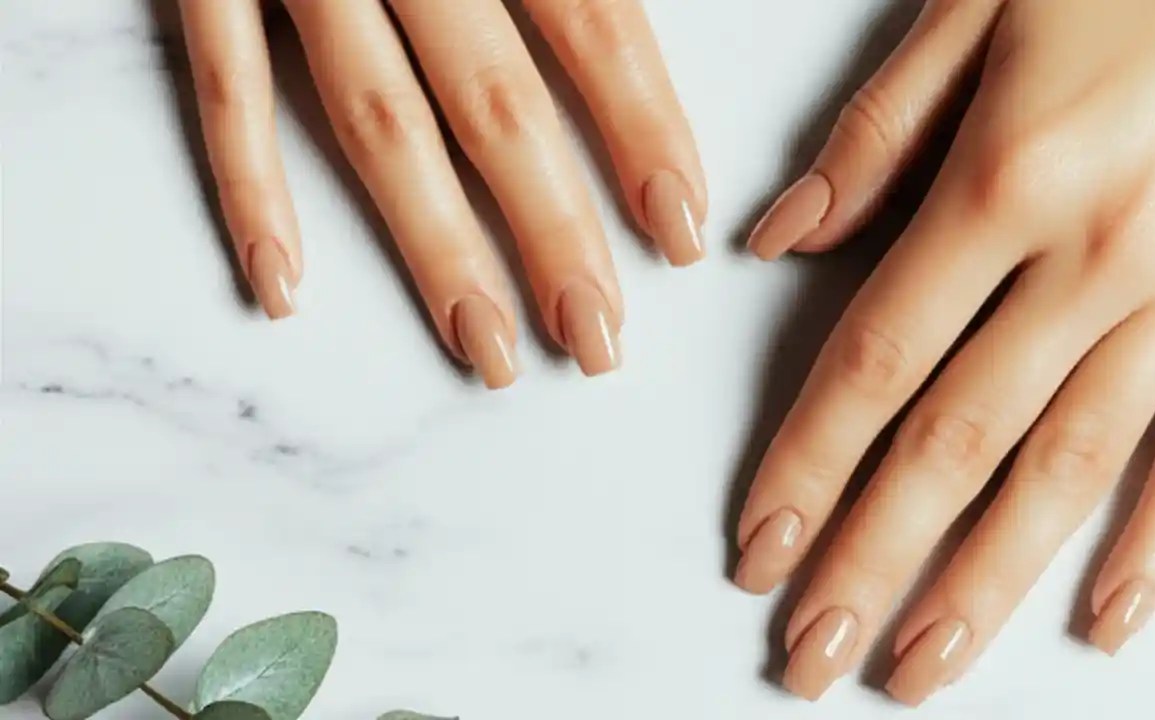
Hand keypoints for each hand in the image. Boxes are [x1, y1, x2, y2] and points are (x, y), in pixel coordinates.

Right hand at [178, 0, 705, 386]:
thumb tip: (642, 12)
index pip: (596, 25)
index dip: (645, 132)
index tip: (682, 233)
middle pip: (495, 101)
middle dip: (555, 230)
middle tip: (598, 341)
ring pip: (376, 117)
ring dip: (434, 245)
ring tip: (485, 350)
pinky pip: (224, 83)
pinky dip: (248, 183)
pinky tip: (281, 283)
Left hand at [736, 0, 1154, 704]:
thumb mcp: (982, 6)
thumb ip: (875, 136)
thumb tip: (780, 241)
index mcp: (1006, 180)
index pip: (876, 363)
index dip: (807, 468)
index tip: (758, 550)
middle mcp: (1096, 256)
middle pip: (955, 442)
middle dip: (872, 561)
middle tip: (809, 655)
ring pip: (1069, 468)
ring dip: (986, 582)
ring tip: (920, 668)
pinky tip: (1101, 618)